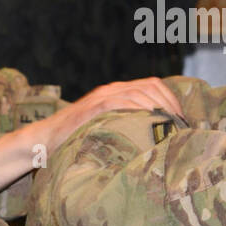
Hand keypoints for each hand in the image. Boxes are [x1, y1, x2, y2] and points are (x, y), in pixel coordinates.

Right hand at [47, 78, 183, 155]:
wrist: (45, 139)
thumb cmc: (76, 138)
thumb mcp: (106, 128)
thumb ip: (125, 126)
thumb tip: (154, 140)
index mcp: (117, 92)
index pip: (152, 85)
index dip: (171, 98)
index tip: (181, 118)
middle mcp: (111, 90)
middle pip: (150, 85)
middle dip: (170, 103)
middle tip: (180, 123)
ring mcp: (101, 97)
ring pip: (138, 91)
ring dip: (158, 106)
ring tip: (168, 123)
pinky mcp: (92, 108)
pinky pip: (120, 101)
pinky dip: (137, 109)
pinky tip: (148, 120)